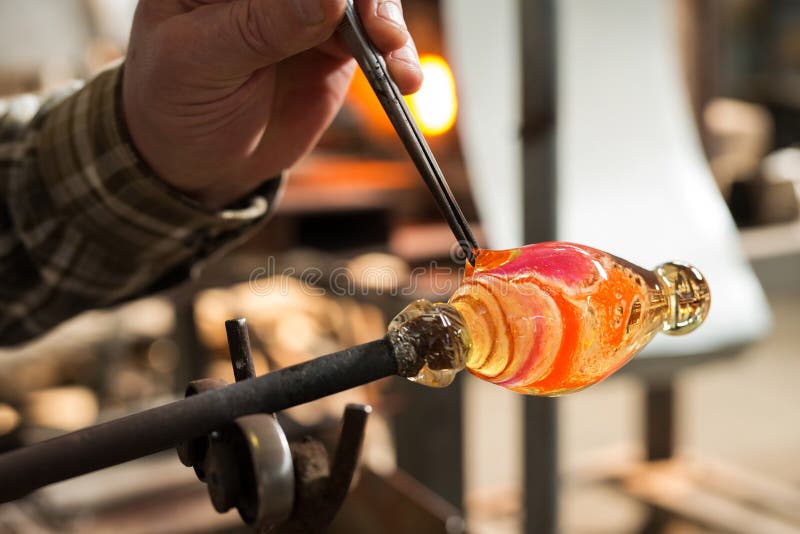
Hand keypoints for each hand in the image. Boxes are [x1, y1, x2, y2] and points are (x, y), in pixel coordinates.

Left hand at [123, 0, 421, 208]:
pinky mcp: (334, 46)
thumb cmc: (177, 104)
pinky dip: (396, 57)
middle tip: (378, 30)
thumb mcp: (203, 62)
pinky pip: (376, 39)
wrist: (198, 162)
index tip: (339, 5)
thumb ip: (260, 26)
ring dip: (388, 24)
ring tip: (395, 62)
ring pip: (363, 0)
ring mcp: (306, 11)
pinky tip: (402, 79)